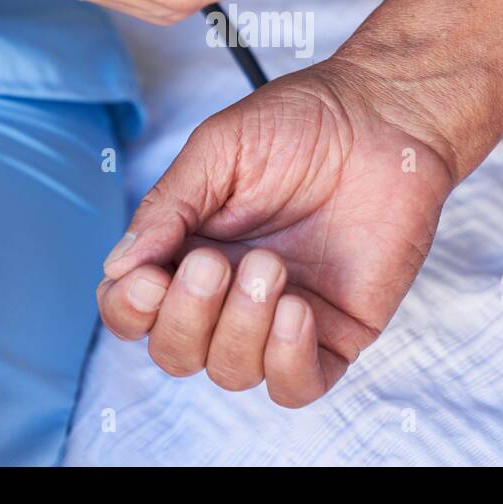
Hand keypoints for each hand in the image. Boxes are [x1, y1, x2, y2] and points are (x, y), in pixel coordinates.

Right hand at [95, 59, 458, 406]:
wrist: (384, 117)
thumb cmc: (302, 122)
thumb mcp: (218, 149)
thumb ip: (168, 207)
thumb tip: (118, 264)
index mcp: (187, 249)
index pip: (135, 309)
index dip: (130, 308)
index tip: (150, 277)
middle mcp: (228, 292)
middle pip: (176, 352)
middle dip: (187, 317)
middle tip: (214, 263)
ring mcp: (280, 316)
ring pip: (231, 372)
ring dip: (240, 328)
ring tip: (271, 267)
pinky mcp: (335, 332)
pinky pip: (297, 386)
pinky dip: (286, 361)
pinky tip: (297, 310)